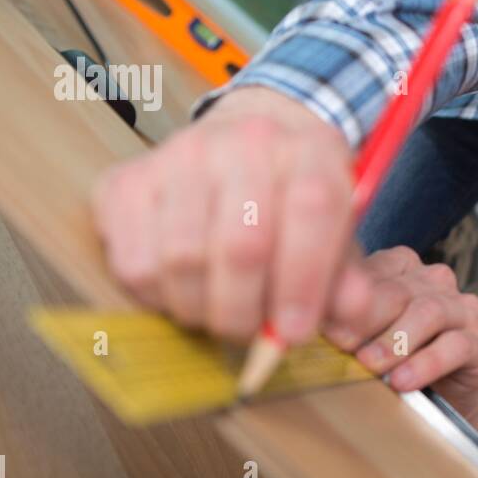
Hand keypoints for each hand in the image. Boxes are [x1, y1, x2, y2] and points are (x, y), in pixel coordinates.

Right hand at [91, 86, 370, 343]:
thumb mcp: (336, 232)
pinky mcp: (126, 182)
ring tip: (218, 313)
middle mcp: (244, 142)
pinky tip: (182, 292)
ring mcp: (179, 155)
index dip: (303, 285)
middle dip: (246, 311)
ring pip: (182, 259)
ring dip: (201, 309)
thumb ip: (347, 279)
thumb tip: (351, 318)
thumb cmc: (294, 203)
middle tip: (251, 335)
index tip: (294, 334)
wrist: (243, 143)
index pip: (311, 212)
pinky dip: (158, 298)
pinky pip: (133, 263)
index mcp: (309, 150)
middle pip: (241, 246)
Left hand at [332, 247, 477, 456]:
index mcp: (401, 267)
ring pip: (428, 312)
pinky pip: (454, 346)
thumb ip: (344, 324)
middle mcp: (433, 280)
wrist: (460, 391)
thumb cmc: (403, 358)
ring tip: (371, 365)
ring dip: (395, 341)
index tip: (320, 324)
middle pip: (397, 291)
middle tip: (341, 345)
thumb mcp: (369, 336)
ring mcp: (460, 308)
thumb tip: (299, 328)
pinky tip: (403, 381)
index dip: (344, 298)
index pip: (371, 272)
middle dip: (366, 320)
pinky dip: (425, 364)